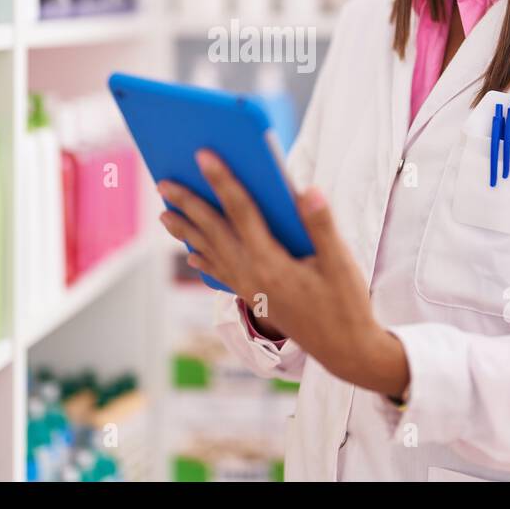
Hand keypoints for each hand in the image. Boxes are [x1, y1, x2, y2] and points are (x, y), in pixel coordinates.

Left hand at [156, 150, 409, 396]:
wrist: (345, 351)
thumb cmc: (346, 304)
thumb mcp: (341, 263)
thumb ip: (321, 225)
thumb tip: (307, 189)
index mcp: (271, 263)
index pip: (241, 212)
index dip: (222, 181)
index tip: (203, 157)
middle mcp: (252, 276)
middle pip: (214, 232)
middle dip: (188, 204)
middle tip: (164, 183)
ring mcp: (249, 290)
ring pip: (211, 253)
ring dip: (187, 232)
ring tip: (165, 215)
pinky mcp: (254, 299)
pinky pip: (220, 274)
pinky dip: (204, 261)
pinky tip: (192, 255)